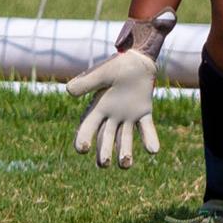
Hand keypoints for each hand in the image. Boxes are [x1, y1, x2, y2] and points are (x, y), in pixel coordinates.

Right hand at [65, 12, 174, 167]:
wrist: (137, 58)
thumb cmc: (116, 64)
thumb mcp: (100, 73)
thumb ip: (86, 82)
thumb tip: (68, 91)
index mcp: (98, 107)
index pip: (87, 127)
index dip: (83, 138)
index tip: (81, 149)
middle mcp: (111, 115)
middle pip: (105, 138)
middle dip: (104, 152)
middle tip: (104, 164)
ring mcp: (128, 116)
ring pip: (124, 139)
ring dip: (124, 152)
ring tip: (125, 165)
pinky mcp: (143, 112)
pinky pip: (146, 129)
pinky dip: (149, 139)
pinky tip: (153, 150)